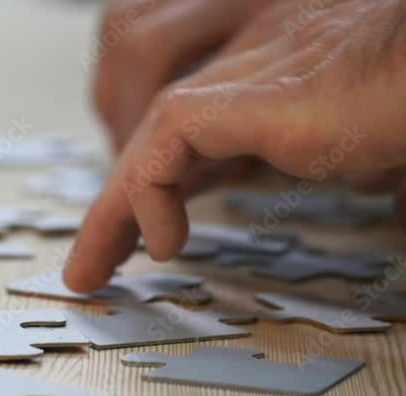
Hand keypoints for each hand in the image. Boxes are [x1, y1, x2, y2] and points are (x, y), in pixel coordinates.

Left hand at [65, 0, 405, 292]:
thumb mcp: (362, 142)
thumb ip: (332, 156)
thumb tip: (368, 193)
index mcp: (275, 76)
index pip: (188, 134)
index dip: (158, 186)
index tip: (147, 239)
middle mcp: (250, 64)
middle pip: (154, 137)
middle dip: (116, 202)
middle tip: (92, 262)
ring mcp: (245, 71)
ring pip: (146, 139)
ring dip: (113, 208)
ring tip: (95, 267)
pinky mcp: (244, 93)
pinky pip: (165, 143)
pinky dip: (151, 195)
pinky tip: (166, 242)